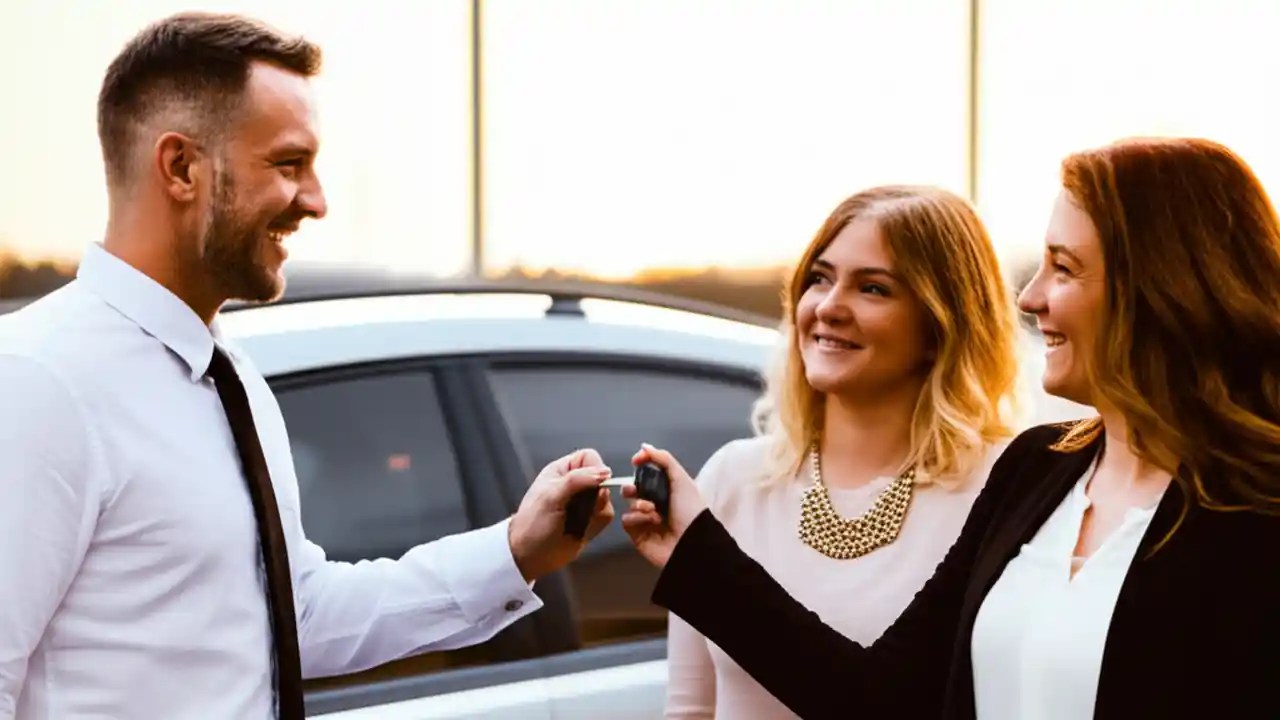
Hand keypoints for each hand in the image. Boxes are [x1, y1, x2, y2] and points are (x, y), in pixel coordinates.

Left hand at [509, 448, 615, 581]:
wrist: (530, 556)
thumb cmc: (532, 524)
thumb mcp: (551, 496)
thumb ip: (576, 480)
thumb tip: (604, 472)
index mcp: (562, 471)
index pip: (589, 457)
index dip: (595, 468)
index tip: (595, 483)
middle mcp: (575, 484)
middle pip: (603, 478)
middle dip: (596, 494)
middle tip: (581, 507)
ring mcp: (584, 502)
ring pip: (607, 498)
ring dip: (596, 511)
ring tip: (576, 521)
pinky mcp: (591, 520)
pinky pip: (606, 515)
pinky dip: (597, 524)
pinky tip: (580, 530)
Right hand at [621, 443, 707, 568]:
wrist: (691, 542)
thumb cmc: (691, 510)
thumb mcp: (681, 479)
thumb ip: (663, 460)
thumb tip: (644, 446)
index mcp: (666, 489)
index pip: (647, 473)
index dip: (640, 465)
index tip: (636, 460)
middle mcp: (654, 503)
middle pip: (632, 488)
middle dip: (632, 486)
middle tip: (636, 489)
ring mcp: (645, 519)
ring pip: (628, 504)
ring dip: (639, 504)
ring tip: (652, 511)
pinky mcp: (637, 534)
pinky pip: (627, 519)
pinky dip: (637, 518)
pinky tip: (650, 522)